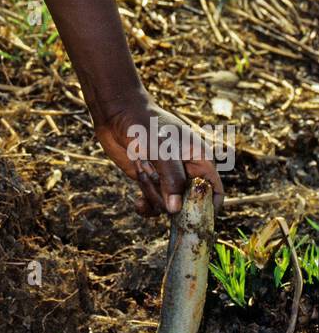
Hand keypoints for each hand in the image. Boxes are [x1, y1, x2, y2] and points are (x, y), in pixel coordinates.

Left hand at [94, 91, 224, 219]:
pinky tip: (137, 203)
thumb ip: (172, 178)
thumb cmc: (145, 124)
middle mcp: (187, 171)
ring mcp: (168, 178)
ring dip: (153, 195)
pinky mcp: (152, 182)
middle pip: (190, 204)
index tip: (191, 218)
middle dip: (172, 203)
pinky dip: (146, 207)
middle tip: (154, 184)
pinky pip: (154, 205)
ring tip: (141, 168)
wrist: (117, 113)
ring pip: (169, 206)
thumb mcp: (162, 149)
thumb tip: (176, 210)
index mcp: (200, 160)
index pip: (215, 192)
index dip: (208, 208)